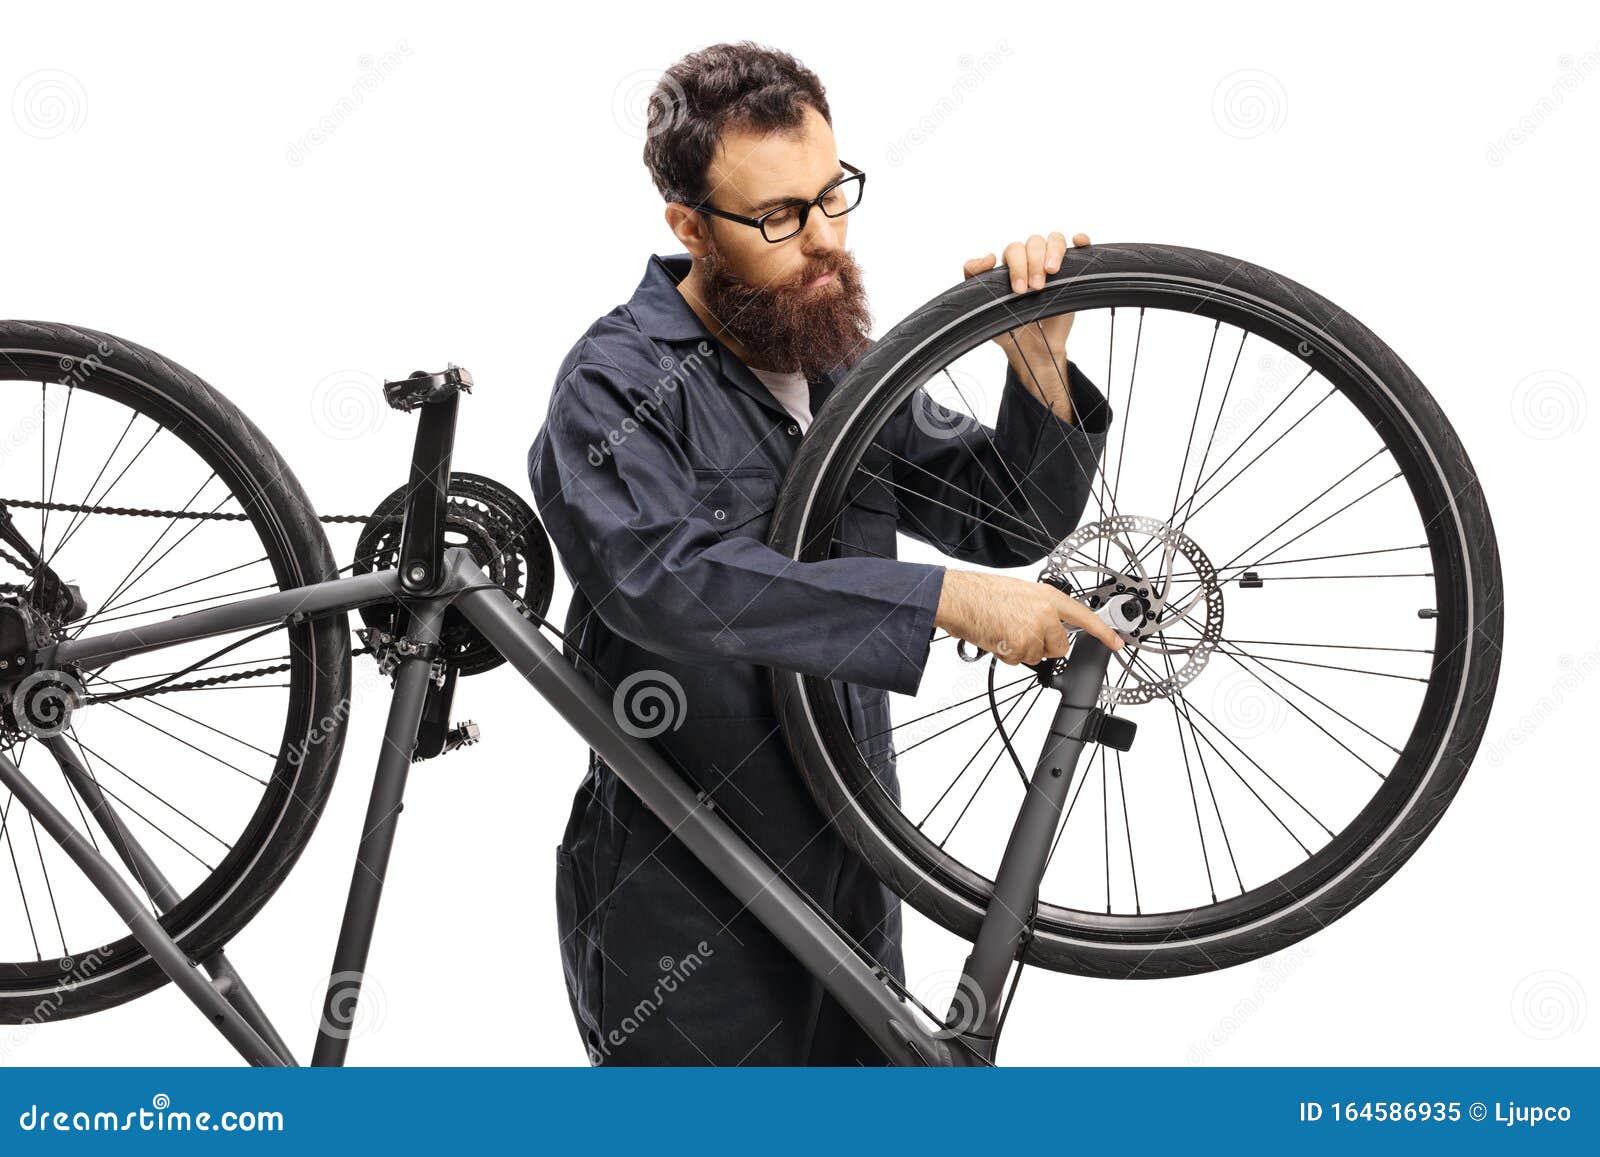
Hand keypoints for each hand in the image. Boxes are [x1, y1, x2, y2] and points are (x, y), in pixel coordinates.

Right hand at [935, 568, 1123, 665]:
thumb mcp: (1022, 593)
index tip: (1116, 643)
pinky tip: (998, 638)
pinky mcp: (1020, 648)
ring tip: (1004, 631)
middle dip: (1044, 646)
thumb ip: (1042, 609)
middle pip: (1060, 647)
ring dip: (1022, 650)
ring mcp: (1034, 633)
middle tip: (1021, 632)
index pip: (1084, 617)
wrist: (960, 598)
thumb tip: (1049, 626)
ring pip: (1037, 656)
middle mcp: (1045, 615)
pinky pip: (1020, 662)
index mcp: (1049, 597)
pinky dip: (1008, 655)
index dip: (1103, 633)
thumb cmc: (984, 594)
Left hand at [963, 232, 1090, 420]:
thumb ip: (974, 278)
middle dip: (1032, 264)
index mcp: (1011, 266)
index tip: (1018, 290)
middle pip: (1033, 243)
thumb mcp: (982, 306)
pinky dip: (1080, 240)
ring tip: (1051, 273)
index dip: (1017, 266)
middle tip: (1033, 289)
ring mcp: (1052, 264)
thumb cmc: (1008, 328)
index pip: (1014, 250)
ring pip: (1054, 239)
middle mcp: (1032, 261)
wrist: (1033, 350)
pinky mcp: (1073, 271)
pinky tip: (1078, 242)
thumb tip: (988, 256)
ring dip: (1053, 252)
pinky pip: (1078, 246)